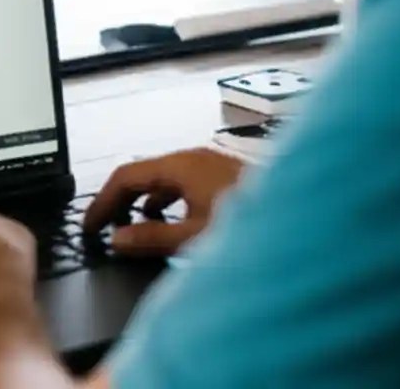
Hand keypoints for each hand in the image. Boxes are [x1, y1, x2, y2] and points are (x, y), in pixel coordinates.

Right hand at [84, 149, 243, 256]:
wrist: (310, 220)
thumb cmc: (256, 223)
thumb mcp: (194, 238)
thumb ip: (151, 239)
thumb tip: (118, 239)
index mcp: (182, 165)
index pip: (125, 176)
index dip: (102, 202)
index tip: (89, 224)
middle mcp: (195, 158)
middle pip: (142, 174)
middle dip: (119, 201)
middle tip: (103, 228)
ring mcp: (212, 166)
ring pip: (163, 178)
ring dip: (142, 202)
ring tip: (132, 229)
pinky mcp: (225, 178)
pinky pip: (182, 184)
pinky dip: (165, 201)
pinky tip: (169, 222)